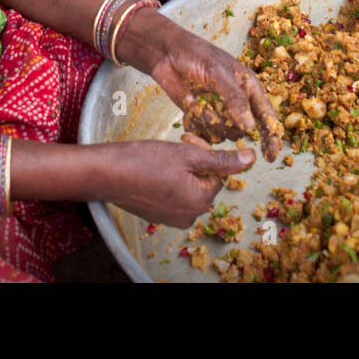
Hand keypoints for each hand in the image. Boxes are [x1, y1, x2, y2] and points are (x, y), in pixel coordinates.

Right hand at [104, 137, 255, 227]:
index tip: (186, 139)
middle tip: (177, 145)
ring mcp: (172, 218)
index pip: (218, 174)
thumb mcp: (187, 154)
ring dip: (182, 170)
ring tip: (163, 156)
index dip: (205, 152)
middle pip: (204, 182)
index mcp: (200, 201)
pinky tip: (154, 169)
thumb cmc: (145, 160)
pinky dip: (169, 181)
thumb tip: (251, 159)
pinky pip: (174, 196)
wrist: (107, 173)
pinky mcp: (158, 216)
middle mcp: (189, 216)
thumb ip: (222, 159)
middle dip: (194, 162)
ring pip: (189, 188)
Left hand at [119, 8, 282, 160]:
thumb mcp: (218, 73)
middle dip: (228, 127)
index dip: (272, 137)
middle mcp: (237, 102)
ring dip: (209, 123)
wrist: (167, 54)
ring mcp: (219, 111)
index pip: (267, 116)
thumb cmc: (197, 56)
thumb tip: (250, 127)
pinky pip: (204, 133)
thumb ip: (235, 99)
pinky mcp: (201, 117)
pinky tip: (189, 106)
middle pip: (242, 130)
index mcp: (249, 88)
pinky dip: (196, 125)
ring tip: (197, 101)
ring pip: (222, 134)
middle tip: (213, 114)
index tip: (271, 155)